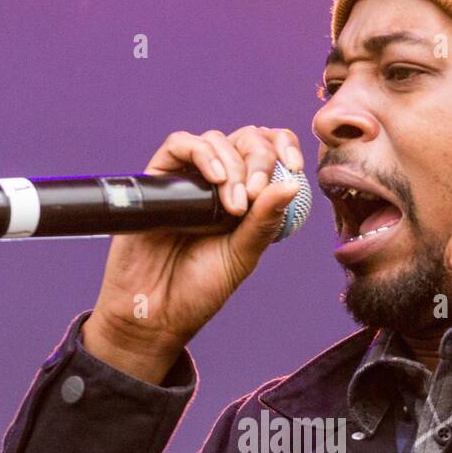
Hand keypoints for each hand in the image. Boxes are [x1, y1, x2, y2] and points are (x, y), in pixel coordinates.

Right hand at [85, 125, 304, 376]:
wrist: (156, 312)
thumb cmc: (199, 290)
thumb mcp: (242, 256)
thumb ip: (265, 222)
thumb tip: (292, 185)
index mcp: (245, 197)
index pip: (269, 152)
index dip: (284, 146)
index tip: (295, 167)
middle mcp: (218, 183)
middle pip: (246, 140)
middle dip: (258, 160)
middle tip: (253, 196)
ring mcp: (188, 179)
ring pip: (216, 140)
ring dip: (232, 165)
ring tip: (233, 204)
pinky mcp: (158, 179)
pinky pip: (178, 145)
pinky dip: (201, 152)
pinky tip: (215, 178)